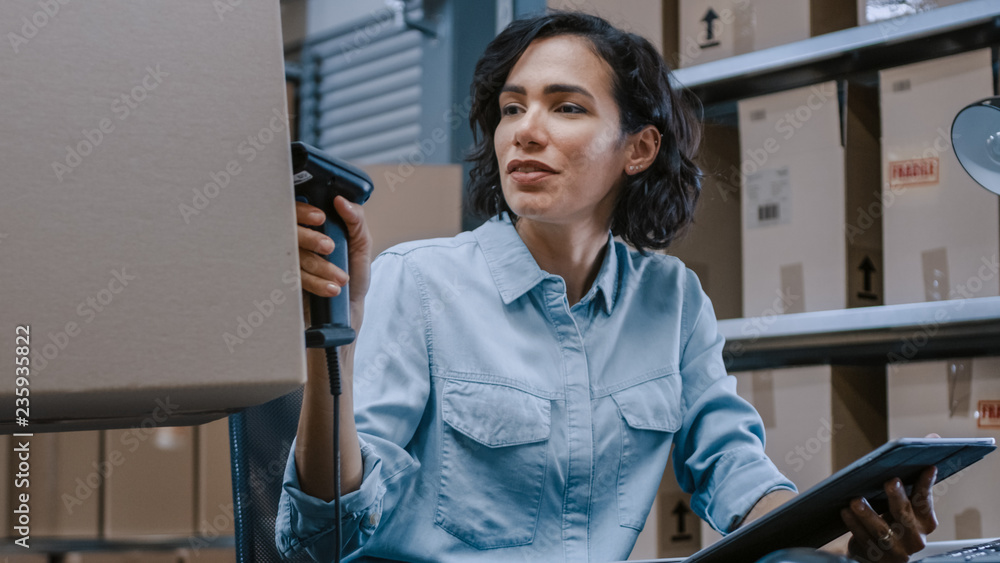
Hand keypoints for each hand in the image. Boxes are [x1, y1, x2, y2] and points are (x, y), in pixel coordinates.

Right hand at [295, 196, 371, 328]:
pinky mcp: (289, 283)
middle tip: (329, 247)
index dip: (304, 212)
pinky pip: (296, 279)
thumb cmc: (354, 273)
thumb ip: (355, 220)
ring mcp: (292, 263)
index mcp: (314, 228)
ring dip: (321, 267)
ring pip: (297, 258)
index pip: (298, 212)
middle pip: (291, 232)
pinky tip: (333, 289)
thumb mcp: (361, 243)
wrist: (350, 308)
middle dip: (311, 238)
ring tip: (342, 278)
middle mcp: (299, 243)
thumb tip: (341, 200)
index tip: (320, 218)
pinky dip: (317, 284)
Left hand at [841, 466, 937, 562]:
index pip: (925, 502)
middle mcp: (915, 539)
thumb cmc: (890, 521)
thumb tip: (915, 452)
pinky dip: (854, 524)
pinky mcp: (878, 557)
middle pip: (904, 515)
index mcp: (925, 523)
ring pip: (882, 531)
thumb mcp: (902, 507)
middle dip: (897, 497)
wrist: (876, 552)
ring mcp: (897, 551)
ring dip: (868, 515)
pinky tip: (845, 512)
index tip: (927, 468)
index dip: (926, 485)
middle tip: (890, 482)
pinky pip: (864, 539)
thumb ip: (908, 489)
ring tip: (856, 501)